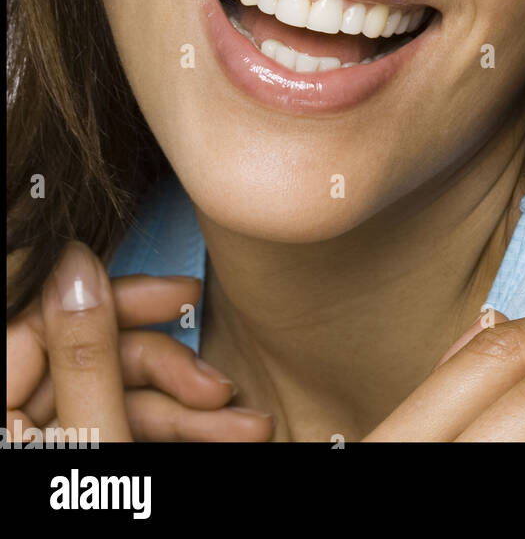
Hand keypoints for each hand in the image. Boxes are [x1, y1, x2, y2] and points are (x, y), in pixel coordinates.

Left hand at [6, 241, 273, 441]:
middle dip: (170, 368)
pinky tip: (233, 432)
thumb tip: (77, 265)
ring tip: (248, 426)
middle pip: (92, 356)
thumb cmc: (92, 521)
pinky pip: (131, 424)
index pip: (41, 320)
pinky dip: (185, 430)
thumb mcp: (97, 441)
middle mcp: (18, 420)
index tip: (179, 291)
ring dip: (193, 406)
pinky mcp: (90, 451)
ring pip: (122, 392)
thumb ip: (86, 360)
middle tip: (218, 384)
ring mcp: (54, 437)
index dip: (114, 300)